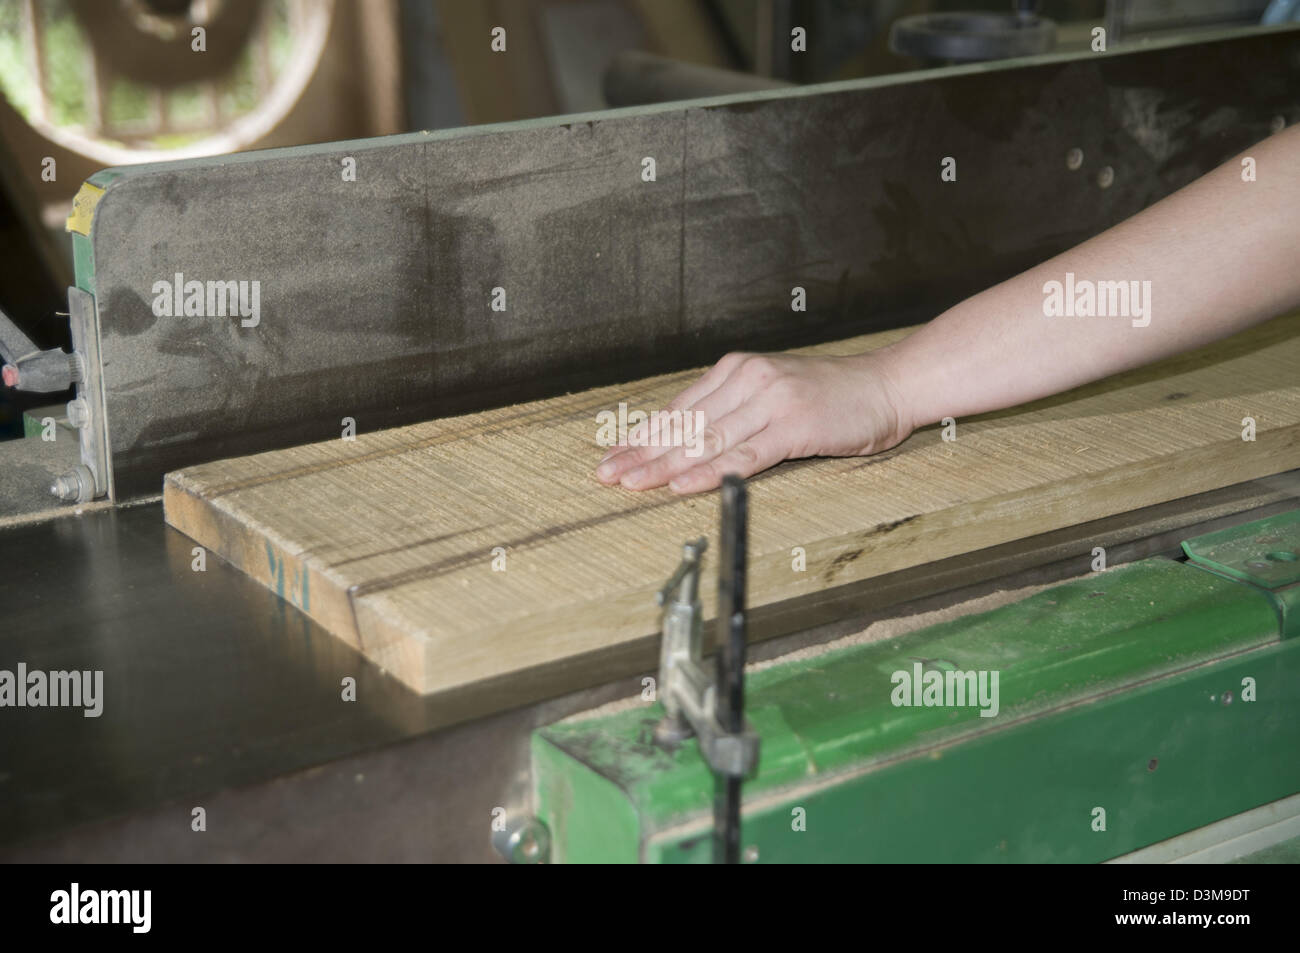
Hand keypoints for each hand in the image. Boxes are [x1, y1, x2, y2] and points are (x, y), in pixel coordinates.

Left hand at [594, 348, 912, 493]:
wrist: (887, 386)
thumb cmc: (832, 397)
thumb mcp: (773, 394)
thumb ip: (733, 410)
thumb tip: (688, 440)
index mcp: (737, 370)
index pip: (679, 408)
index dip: (642, 435)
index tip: (613, 456)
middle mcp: (748, 380)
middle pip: (684, 424)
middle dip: (641, 453)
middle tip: (607, 475)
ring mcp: (770, 402)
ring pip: (705, 440)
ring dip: (664, 466)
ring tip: (633, 484)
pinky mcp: (793, 426)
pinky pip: (743, 455)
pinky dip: (710, 472)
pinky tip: (683, 485)